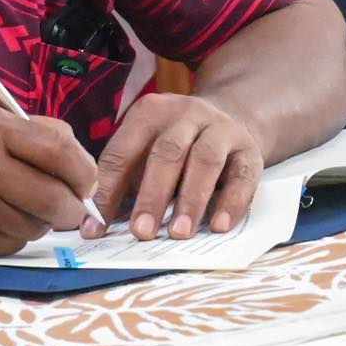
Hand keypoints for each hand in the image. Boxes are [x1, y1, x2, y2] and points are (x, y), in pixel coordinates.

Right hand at [0, 105, 98, 255]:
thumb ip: (27, 131)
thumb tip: (76, 155)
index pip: (58, 152)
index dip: (83, 173)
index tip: (87, 184)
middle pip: (52, 198)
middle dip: (70, 210)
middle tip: (70, 210)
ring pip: (31, 226)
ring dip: (38, 224)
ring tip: (23, 210)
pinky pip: (5, 245)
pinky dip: (11, 238)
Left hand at [89, 93, 264, 240]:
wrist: (231, 117)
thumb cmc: (177, 146)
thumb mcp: (146, 150)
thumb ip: (125, 181)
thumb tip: (99, 226)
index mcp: (150, 113)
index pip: (122, 153)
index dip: (107, 191)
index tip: (96, 229)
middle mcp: (187, 114)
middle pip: (167, 153)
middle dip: (152, 195)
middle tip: (141, 231)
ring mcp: (221, 129)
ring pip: (205, 160)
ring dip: (191, 199)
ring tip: (179, 232)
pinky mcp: (249, 149)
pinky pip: (243, 175)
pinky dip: (232, 201)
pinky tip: (219, 225)